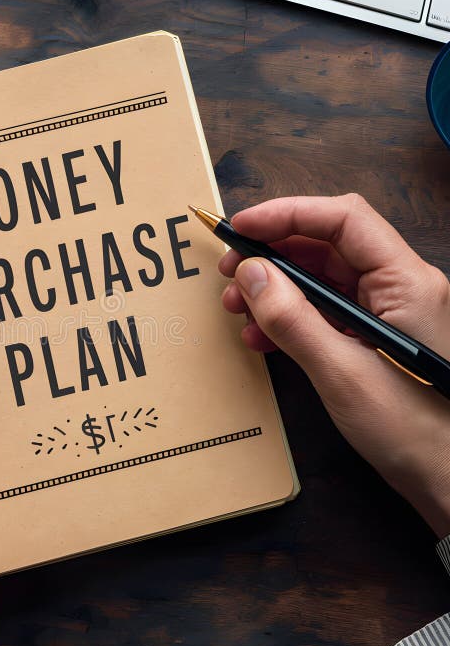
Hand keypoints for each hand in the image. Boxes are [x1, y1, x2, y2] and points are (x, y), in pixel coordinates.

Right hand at [219, 194, 449, 535]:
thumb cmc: (415, 431)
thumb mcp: (342, 374)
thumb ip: (294, 320)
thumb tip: (251, 273)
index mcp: (407, 283)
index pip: (343, 221)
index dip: (287, 214)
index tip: (240, 227)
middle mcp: (400, 288)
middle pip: (327, 245)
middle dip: (273, 253)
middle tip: (230, 270)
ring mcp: (387, 313)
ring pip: (321, 278)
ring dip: (275, 287)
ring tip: (238, 307)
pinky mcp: (372, 337)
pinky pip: (324, 311)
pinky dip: (288, 317)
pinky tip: (262, 337)